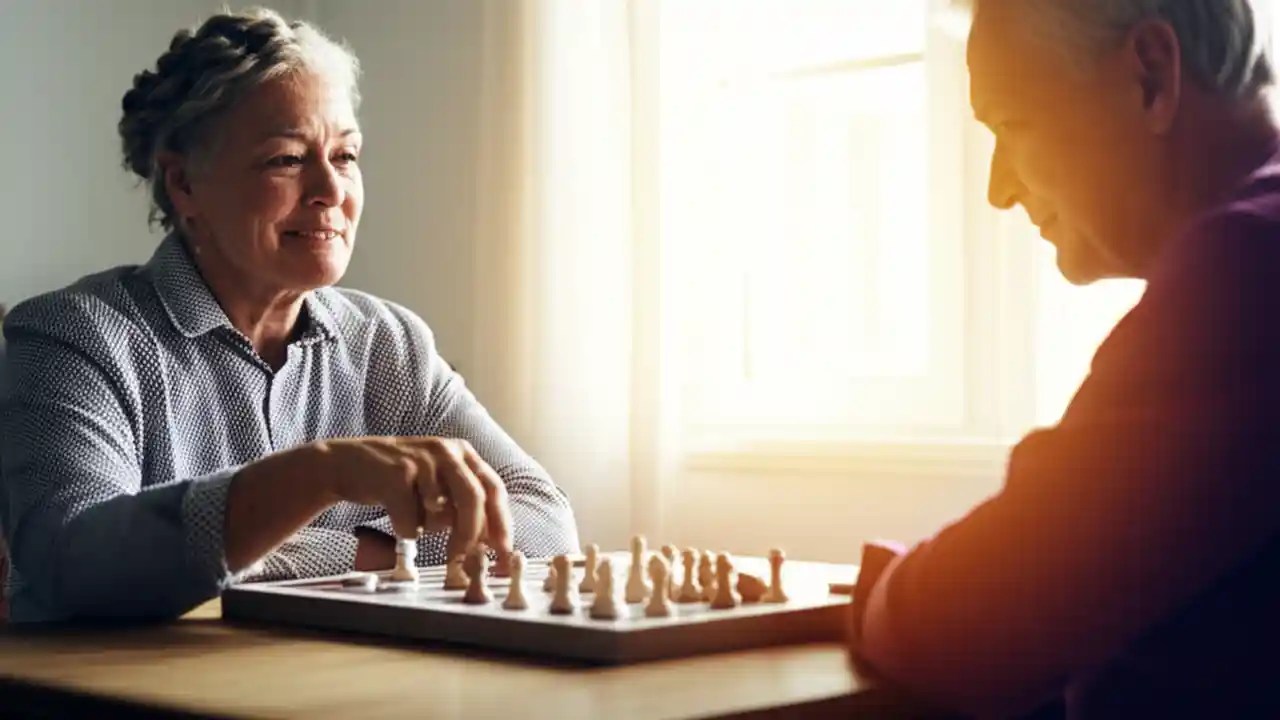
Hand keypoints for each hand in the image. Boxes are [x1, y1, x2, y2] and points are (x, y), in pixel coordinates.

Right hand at [308, 436, 513, 562]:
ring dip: (432, 528)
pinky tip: (397, 516)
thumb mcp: (437, 488)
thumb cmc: (399, 482)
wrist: (347, 464)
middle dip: (471, 534)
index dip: (501, 522)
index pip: (493, 489)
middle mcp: (446, 451)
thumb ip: (462, 508)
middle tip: (463, 558)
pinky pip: (411, 518)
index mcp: (463, 454)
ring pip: (441, 510)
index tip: (504, 550)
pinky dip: (406, 528)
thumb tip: (488, 543)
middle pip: (473, 498)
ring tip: (420, 527)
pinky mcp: (396, 473)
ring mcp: (421, 459)